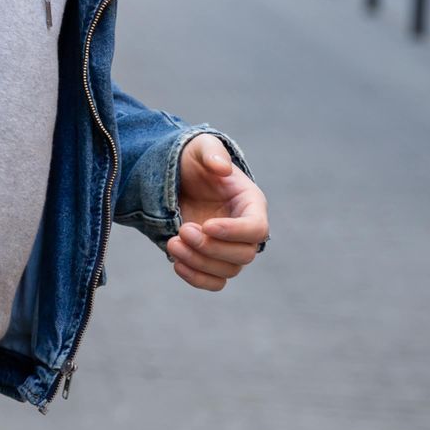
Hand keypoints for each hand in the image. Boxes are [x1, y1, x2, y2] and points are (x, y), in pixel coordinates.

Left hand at [166, 135, 267, 291]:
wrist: (175, 178)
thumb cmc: (193, 160)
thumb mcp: (200, 147)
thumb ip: (212, 153)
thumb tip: (221, 169)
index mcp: (250, 203)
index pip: (257, 229)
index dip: (234, 232)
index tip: (206, 225)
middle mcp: (244, 229)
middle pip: (243, 255)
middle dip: (211, 247)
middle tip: (183, 230)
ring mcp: (228, 247)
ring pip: (227, 271)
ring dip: (199, 263)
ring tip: (172, 243)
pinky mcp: (211, 259)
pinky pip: (214, 282)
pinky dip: (197, 279)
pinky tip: (175, 262)